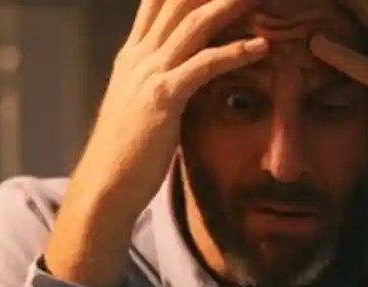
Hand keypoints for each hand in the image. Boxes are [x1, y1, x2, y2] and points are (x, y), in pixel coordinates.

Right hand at [47, 0, 267, 286]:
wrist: (105, 187)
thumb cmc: (127, 155)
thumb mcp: (140, 107)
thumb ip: (160, 84)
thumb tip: (182, 78)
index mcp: (132, 56)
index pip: (157, 3)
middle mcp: (138, 57)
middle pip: (178, 2)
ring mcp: (149, 75)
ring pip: (194, 24)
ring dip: (231, 4)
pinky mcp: (163, 99)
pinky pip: (203, 65)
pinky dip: (234, 52)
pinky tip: (261, 46)